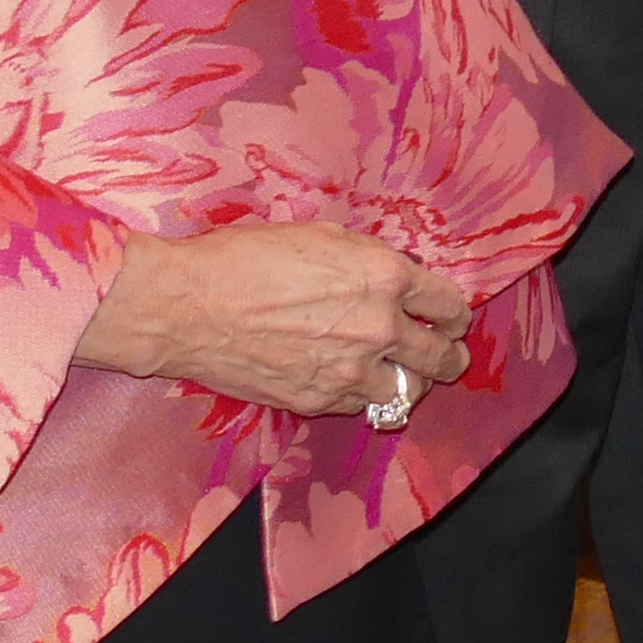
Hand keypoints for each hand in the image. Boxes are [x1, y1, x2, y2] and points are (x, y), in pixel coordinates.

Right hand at [79, 222, 472, 419]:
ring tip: (408, 376)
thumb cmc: (245, 257)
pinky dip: (367, 396)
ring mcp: (350, 371)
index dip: (455, 312)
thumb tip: (399, 273)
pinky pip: (362, 405)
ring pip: (409, 390)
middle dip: (450, 354)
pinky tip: (358, 384)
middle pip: (441, 355)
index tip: (452, 317)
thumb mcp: (321, 237)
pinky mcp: (318, 400)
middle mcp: (379, 328)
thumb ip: (370, 259)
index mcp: (385, 278)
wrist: (188, 306)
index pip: (449, 304)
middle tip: (448, 354)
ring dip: (413, 382)